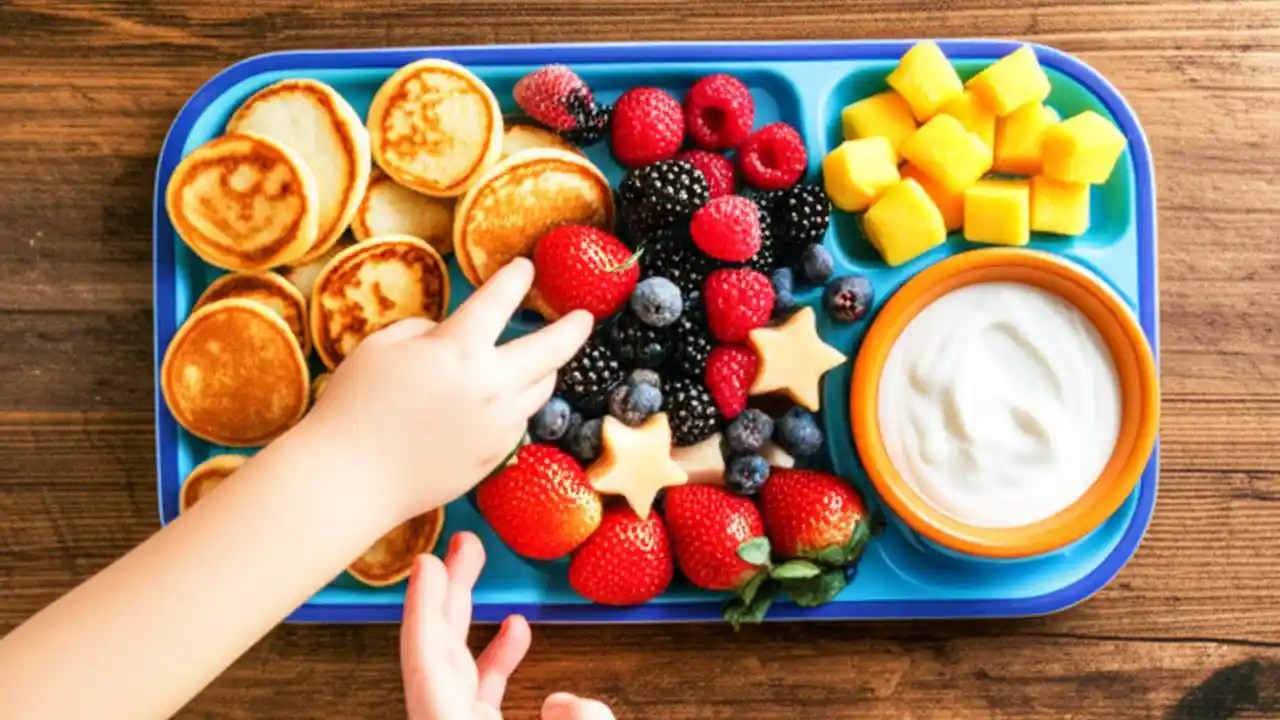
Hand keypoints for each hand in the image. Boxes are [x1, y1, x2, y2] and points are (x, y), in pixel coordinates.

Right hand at [305, 258, 592, 521]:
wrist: (352, 479)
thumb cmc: (354, 407)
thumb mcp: (380, 347)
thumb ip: (425, 330)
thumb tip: (449, 334)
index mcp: (460, 350)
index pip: (499, 300)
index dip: (515, 279)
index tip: (525, 267)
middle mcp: (491, 385)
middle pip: (551, 349)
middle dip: (573, 328)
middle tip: (586, 317)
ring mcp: (499, 424)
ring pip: (543, 388)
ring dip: (547, 367)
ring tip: (547, 357)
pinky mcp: (496, 455)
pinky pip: (521, 420)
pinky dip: (519, 403)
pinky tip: (506, 399)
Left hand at [402, 532, 615, 719]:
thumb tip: (559, 700)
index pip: (427, 668)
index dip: (423, 612)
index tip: (427, 564)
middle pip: (436, 654)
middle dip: (446, 592)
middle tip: (461, 545)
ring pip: (454, 668)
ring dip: (463, 615)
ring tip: (473, 564)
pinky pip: (477, 692)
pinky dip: (493, 658)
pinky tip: (515, 627)